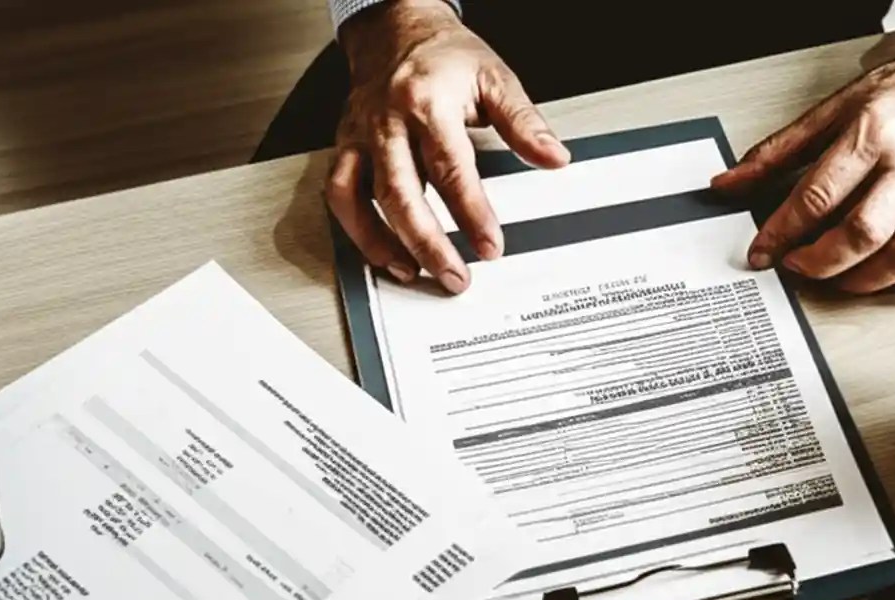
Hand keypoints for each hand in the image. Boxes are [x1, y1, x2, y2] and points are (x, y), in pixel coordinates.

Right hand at [325, 0, 569, 293]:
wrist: (395, 27)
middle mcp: (387, 121)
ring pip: (361, 199)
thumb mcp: (495, 78)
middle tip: (456, 276)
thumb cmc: (444, 55)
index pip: (451, 169)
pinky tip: (383, 252)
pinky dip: (357, 230)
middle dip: (429, 244)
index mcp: (426, 102)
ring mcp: (360, 135)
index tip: (491, 246)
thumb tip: (554, 157)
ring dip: (385, 245)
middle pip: (402, 194)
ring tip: (414, 274)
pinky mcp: (345, 146)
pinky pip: (339, 194)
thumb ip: (524, 122)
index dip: (472, 213)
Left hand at [712, 40, 894, 293]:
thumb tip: (732, 182)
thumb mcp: (834, 108)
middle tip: (794, 264)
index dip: (781, 231)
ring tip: (831, 275)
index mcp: (875, 131)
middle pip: (861, 233)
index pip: (818, 195)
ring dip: (858, 279)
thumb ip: (778, 151)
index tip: (762, 249)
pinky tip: (874, 274)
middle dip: (818, 262)